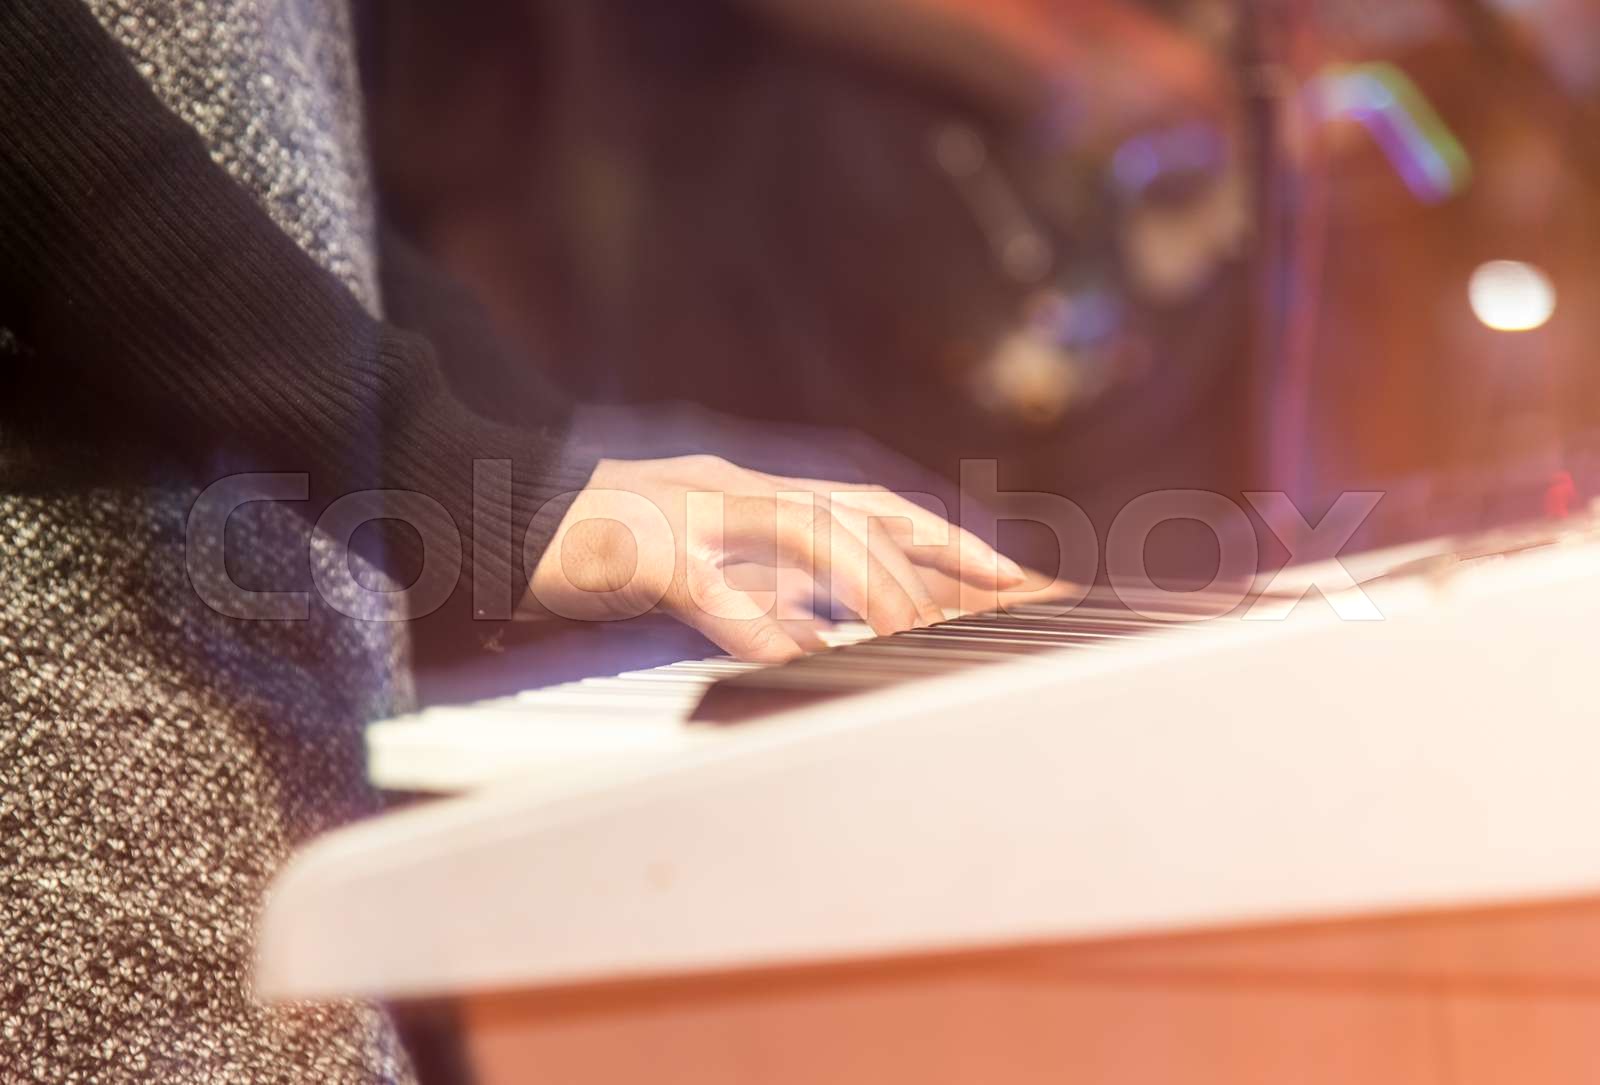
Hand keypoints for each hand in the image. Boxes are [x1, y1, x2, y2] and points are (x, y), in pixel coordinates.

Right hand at [527, 455, 1025, 660]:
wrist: (500, 501)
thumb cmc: (601, 540)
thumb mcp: (700, 558)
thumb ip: (759, 584)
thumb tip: (822, 634)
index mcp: (756, 493)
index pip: (871, 506)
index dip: (945, 537)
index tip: (1014, 576)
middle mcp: (738, 491)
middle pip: (856, 515)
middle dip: (931, 561)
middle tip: (993, 608)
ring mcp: (693, 512)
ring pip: (803, 531)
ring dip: (864, 584)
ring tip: (913, 634)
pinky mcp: (641, 548)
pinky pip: (713, 588)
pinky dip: (761, 623)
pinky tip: (803, 658)